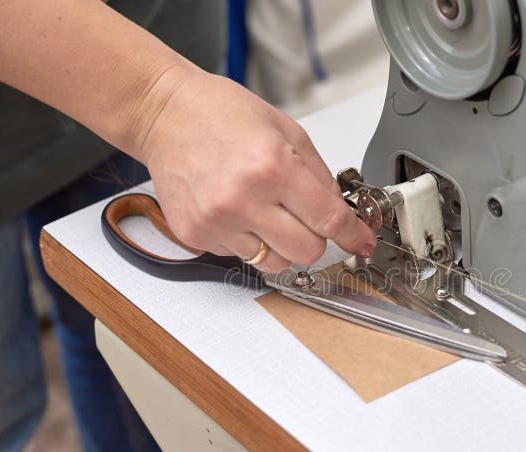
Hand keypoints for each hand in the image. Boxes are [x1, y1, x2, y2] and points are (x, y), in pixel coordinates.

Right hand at [135, 69, 375, 271]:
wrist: (165, 114)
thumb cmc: (221, 114)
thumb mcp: (287, 131)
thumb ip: (318, 175)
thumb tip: (339, 212)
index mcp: (273, 168)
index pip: (329, 220)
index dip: (352, 235)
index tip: (360, 242)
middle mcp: (244, 200)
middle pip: (306, 252)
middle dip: (315, 239)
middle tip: (305, 218)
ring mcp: (217, 222)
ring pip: (274, 262)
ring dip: (280, 243)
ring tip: (264, 211)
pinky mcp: (196, 235)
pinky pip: (239, 255)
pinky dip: (246, 239)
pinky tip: (235, 209)